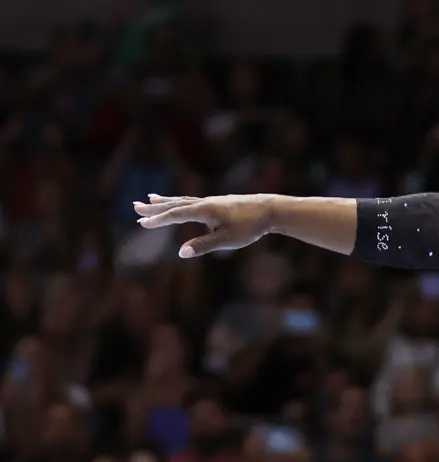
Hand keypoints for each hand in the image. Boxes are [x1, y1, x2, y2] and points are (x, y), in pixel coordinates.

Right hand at [134, 193, 278, 258]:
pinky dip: (180, 201)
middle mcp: (205, 202)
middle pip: (175, 204)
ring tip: (148, 199)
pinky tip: (178, 204)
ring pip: (183, 201)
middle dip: (155, 208)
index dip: (158, 220)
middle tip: (135, 207)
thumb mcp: (228, 240)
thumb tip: (180, 252)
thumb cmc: (250, 226)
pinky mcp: (217, 203)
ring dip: (165, 201)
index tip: (141, 223)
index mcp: (205, 210)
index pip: (176, 214)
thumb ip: (204, 245)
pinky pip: (192, 201)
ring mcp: (211, 201)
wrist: (270, 209)